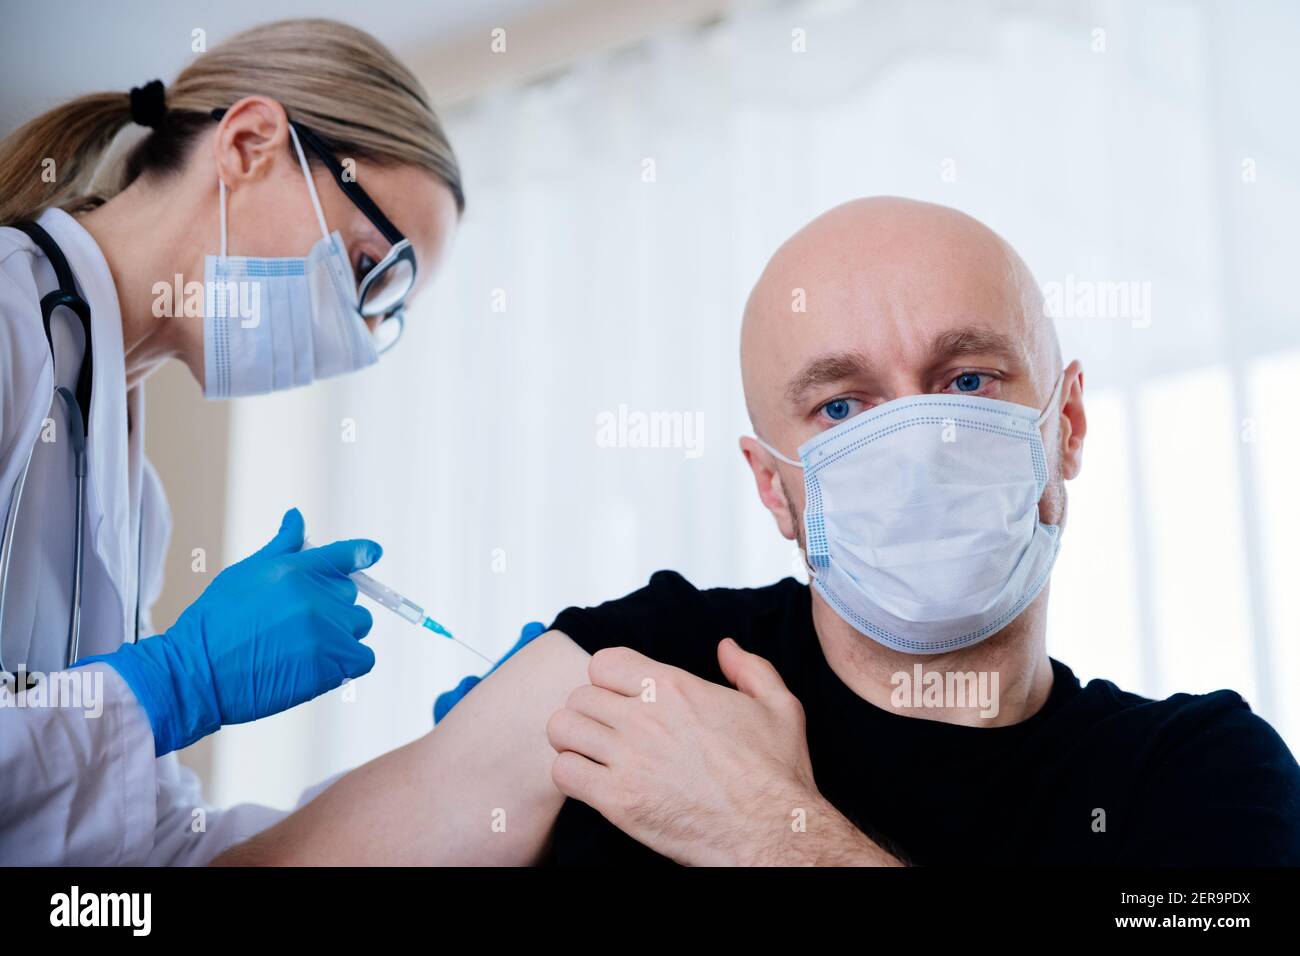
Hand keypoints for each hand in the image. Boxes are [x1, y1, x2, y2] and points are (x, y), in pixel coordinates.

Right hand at [78, 508, 378, 755]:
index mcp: (294, 570)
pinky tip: (321, 667)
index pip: (343, 554)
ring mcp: (325, 630)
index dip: (361, 552)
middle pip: (351, 595)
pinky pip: (364, 658)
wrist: (197, 673)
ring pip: (359, 625)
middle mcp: (315, 596)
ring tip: (304, 648)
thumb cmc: (214, 623)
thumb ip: (281, 547)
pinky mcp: (332, 663)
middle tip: (299, 624)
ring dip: (342, 635)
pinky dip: (349, 663)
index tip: (373, 553)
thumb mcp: (244, 573)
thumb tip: (297, 517)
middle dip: (333, 606)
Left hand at [548, 637, 827, 864]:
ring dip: (573, 740)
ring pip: (562, 728)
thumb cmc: (775, 776)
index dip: (607, 678)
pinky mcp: (618, 800)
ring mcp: (628, 758)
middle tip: (605, 731)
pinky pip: (563, 772)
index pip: (603, 661)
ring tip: (592, 754)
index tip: (620, 697)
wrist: (771, 833)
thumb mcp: (780, 706)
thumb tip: (726, 648)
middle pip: (579, 695)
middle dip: (589, 712)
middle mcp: (645, 717)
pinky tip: (593, 783)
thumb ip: (751, 669)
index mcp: (674, 687)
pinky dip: (570, 775)